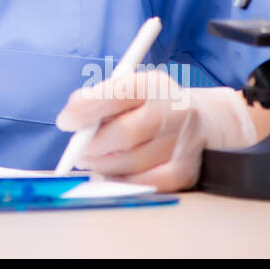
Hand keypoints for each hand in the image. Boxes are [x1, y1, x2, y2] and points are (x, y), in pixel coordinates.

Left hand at [55, 70, 258, 191]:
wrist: (204, 123)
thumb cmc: (152, 105)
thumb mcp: (131, 89)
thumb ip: (100, 97)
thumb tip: (71, 118)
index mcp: (155, 84)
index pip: (119, 93)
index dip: (87, 108)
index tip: (66, 121)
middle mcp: (175, 111)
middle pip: (126, 133)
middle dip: (93, 145)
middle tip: (77, 150)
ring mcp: (184, 143)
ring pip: (133, 162)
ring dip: (103, 165)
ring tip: (91, 160)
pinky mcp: (186, 171)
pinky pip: (147, 183)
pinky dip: (123, 181)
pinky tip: (111, 174)